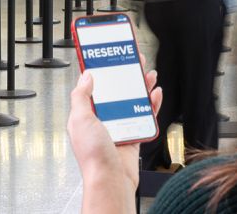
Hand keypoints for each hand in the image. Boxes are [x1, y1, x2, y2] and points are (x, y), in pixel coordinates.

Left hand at [68, 69, 161, 212]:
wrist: (111, 180)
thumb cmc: (94, 157)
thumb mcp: (81, 119)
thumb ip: (81, 96)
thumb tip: (86, 75)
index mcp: (86, 114)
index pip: (93, 86)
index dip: (101, 70)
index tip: (108, 56)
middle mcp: (103, 119)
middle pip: (117, 90)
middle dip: (126, 74)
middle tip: (133, 59)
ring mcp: (119, 126)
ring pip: (132, 100)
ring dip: (141, 86)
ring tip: (148, 73)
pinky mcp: (134, 134)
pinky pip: (145, 115)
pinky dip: (152, 104)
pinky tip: (155, 94)